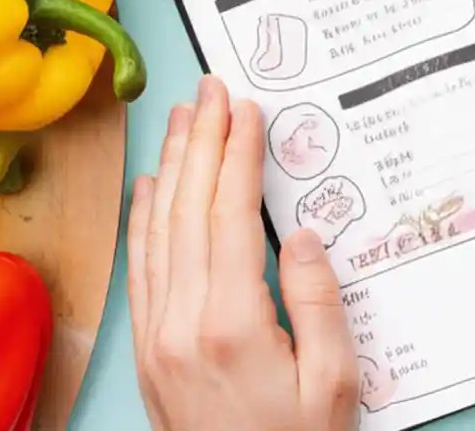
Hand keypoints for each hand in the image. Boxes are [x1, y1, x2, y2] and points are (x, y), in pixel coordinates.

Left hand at [127, 76, 358, 430]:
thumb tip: (302, 236)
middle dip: (201, 142)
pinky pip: (140, 269)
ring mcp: (157, 336)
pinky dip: (142, 220)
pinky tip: (149, 188)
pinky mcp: (147, 350)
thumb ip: (317, 303)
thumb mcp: (334, 383)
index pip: (229, 215)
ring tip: (182, 120)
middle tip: (210, 91)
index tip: (245, 110)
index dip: (237, 155)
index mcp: (232, 324)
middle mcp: (182, 322)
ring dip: (169, 168)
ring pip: (157, 230)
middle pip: (187, 210)